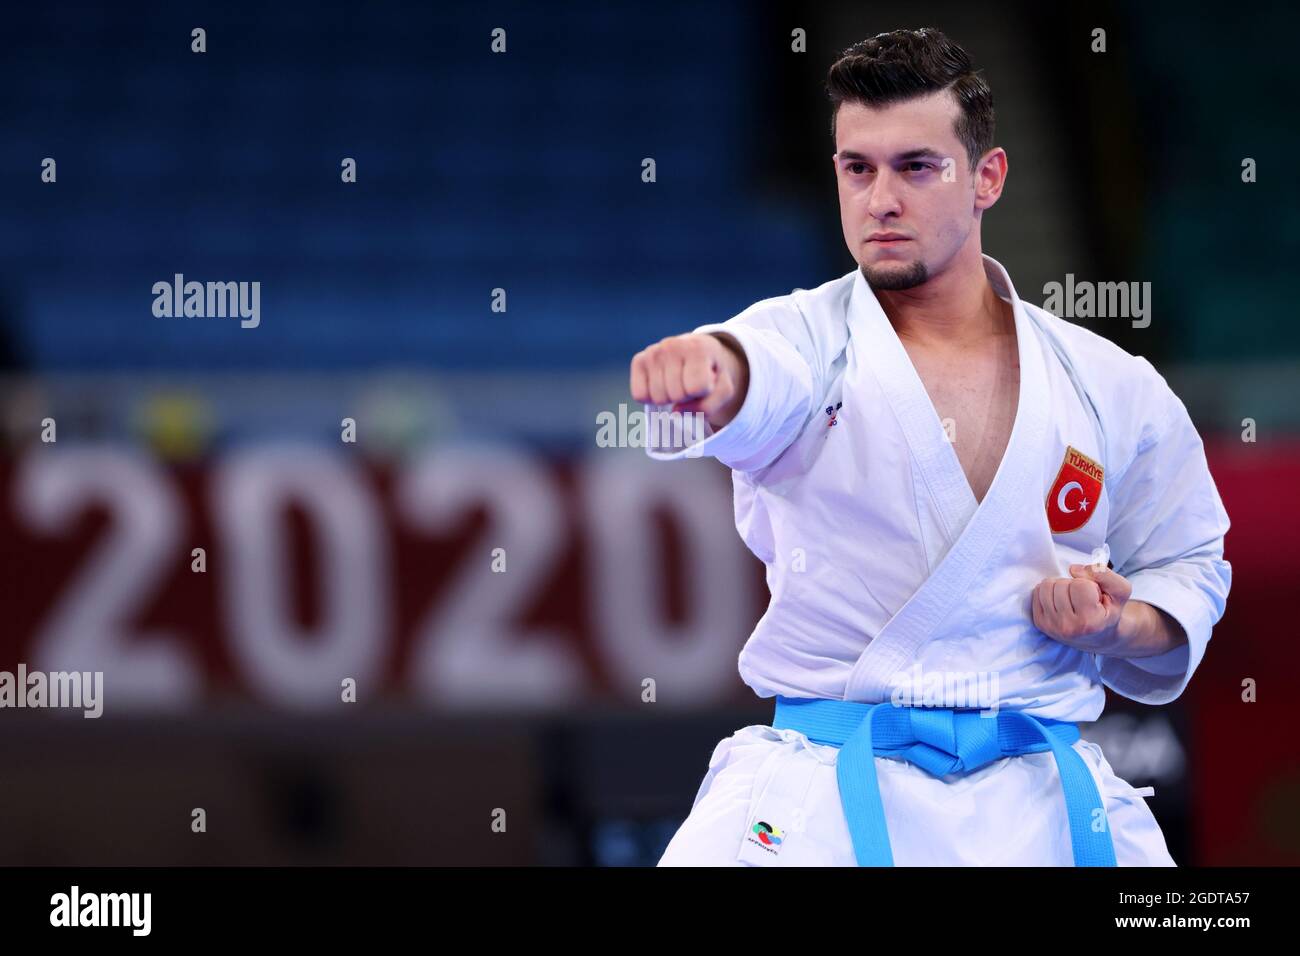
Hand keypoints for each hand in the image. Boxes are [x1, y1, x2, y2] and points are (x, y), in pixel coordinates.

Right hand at [629, 332, 748, 427]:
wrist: (699, 351)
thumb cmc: (712, 374)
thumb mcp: (723, 390)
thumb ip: (708, 407)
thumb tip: (675, 412)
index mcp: (698, 348)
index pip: (696, 388)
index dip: (702, 393)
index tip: (705, 381)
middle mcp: (672, 345)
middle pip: (676, 396)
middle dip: (686, 397)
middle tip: (690, 384)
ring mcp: (653, 352)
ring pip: (658, 398)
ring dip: (669, 398)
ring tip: (678, 383)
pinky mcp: (639, 360)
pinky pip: (640, 395)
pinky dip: (651, 397)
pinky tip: (661, 385)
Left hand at [1031, 564, 1131, 653]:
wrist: (1099, 636)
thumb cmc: (1109, 611)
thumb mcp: (1121, 591)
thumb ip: (1104, 574)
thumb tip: (1073, 569)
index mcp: (1089, 622)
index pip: (1080, 585)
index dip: (1090, 585)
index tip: (1095, 598)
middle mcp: (1067, 627)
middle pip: (1061, 584)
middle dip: (1074, 585)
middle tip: (1084, 599)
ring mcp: (1051, 626)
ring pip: (1046, 585)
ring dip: (1060, 586)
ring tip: (1072, 598)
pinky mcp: (1040, 623)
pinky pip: (1037, 592)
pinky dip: (1050, 591)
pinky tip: (1062, 601)